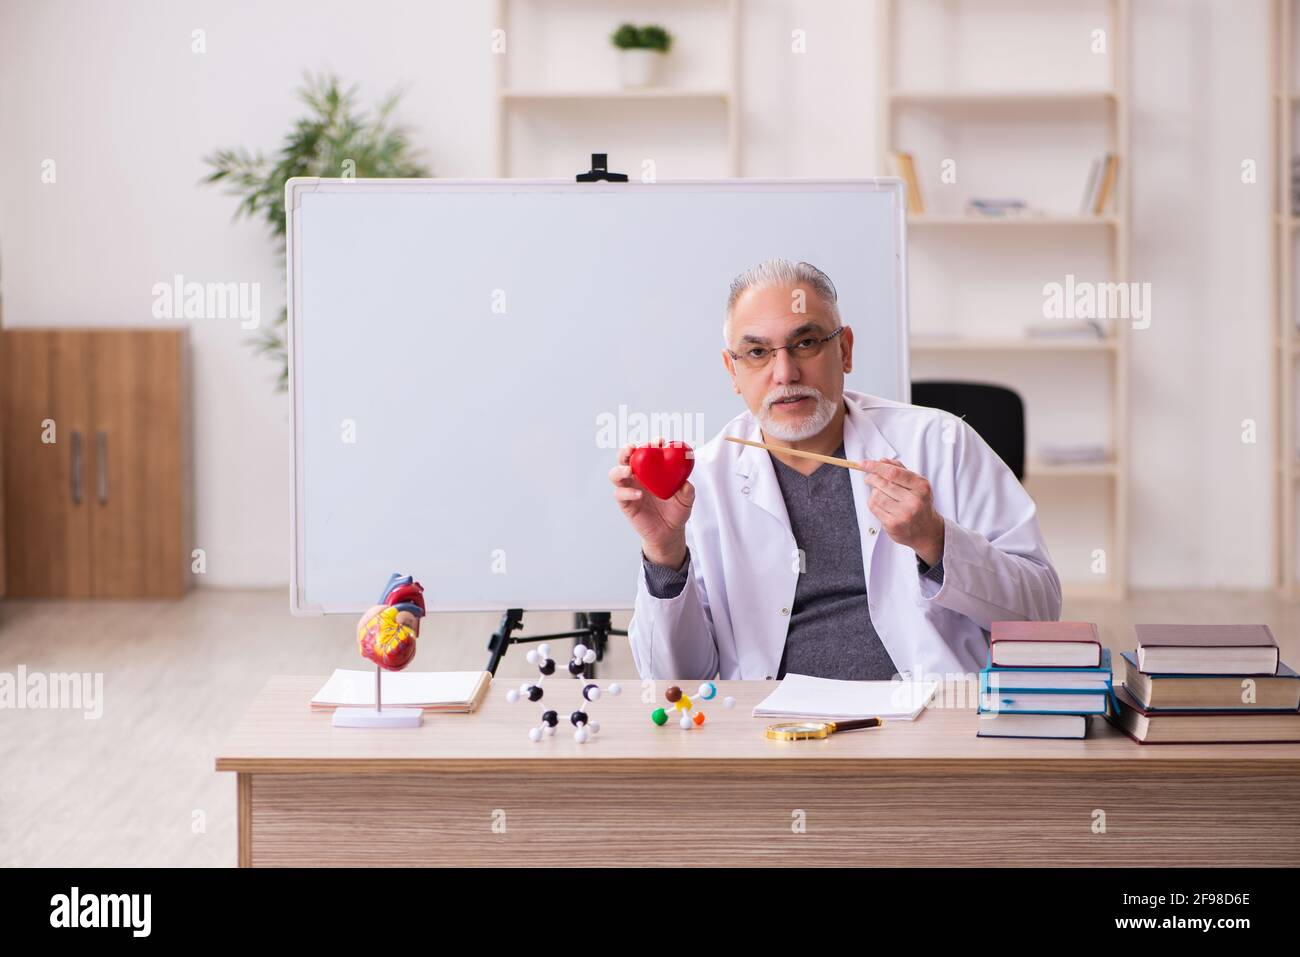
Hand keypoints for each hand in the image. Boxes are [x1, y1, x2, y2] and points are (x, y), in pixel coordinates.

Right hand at [610, 438, 693, 567]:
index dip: (651, 444)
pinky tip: (639, 494)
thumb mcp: (686, 501)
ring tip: (630, 471)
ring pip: (616, 474)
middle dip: (626, 450)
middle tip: (633, 448)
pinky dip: (627, 492)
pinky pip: (620, 494)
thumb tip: (685, 483)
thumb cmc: (676, 511)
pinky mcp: (625, 504)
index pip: (647, 452)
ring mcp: (629, 489)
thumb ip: (687, 491)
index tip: (659, 441)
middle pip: (625, 458)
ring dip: (620, 469)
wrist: (669, 533)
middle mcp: (637, 477)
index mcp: (651, 470)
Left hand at [860, 457, 944, 566]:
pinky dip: (873, 503)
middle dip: (871, 478)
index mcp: (921, 486)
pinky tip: (881, 504)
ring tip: (880, 494)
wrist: (927, 531)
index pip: (893, 473)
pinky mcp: (893, 525)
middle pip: (883, 483)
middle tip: (869, 478)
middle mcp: (914, 500)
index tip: (863, 464)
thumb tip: (881, 460)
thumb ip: (900, 470)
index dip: (875, 467)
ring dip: (874, 492)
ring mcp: (904, 514)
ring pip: (876, 495)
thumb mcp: (916, 484)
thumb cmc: (920, 504)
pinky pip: (874, 508)